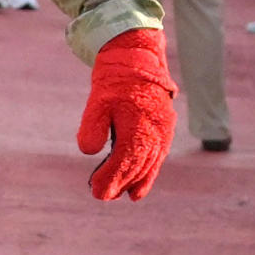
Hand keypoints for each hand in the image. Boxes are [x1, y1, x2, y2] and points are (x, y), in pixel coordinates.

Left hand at [75, 25, 174, 202]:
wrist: (138, 57)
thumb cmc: (115, 79)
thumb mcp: (98, 99)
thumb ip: (93, 126)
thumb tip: (88, 152)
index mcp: (140, 123)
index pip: (126, 158)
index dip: (112, 177)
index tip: (98, 192)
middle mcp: (157, 129)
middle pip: (139, 164)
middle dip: (122, 182)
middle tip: (104, 197)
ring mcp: (164, 129)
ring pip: (152, 162)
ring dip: (138, 180)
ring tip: (126, 196)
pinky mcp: (165, 127)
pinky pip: (159, 155)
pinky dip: (150, 171)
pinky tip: (140, 185)